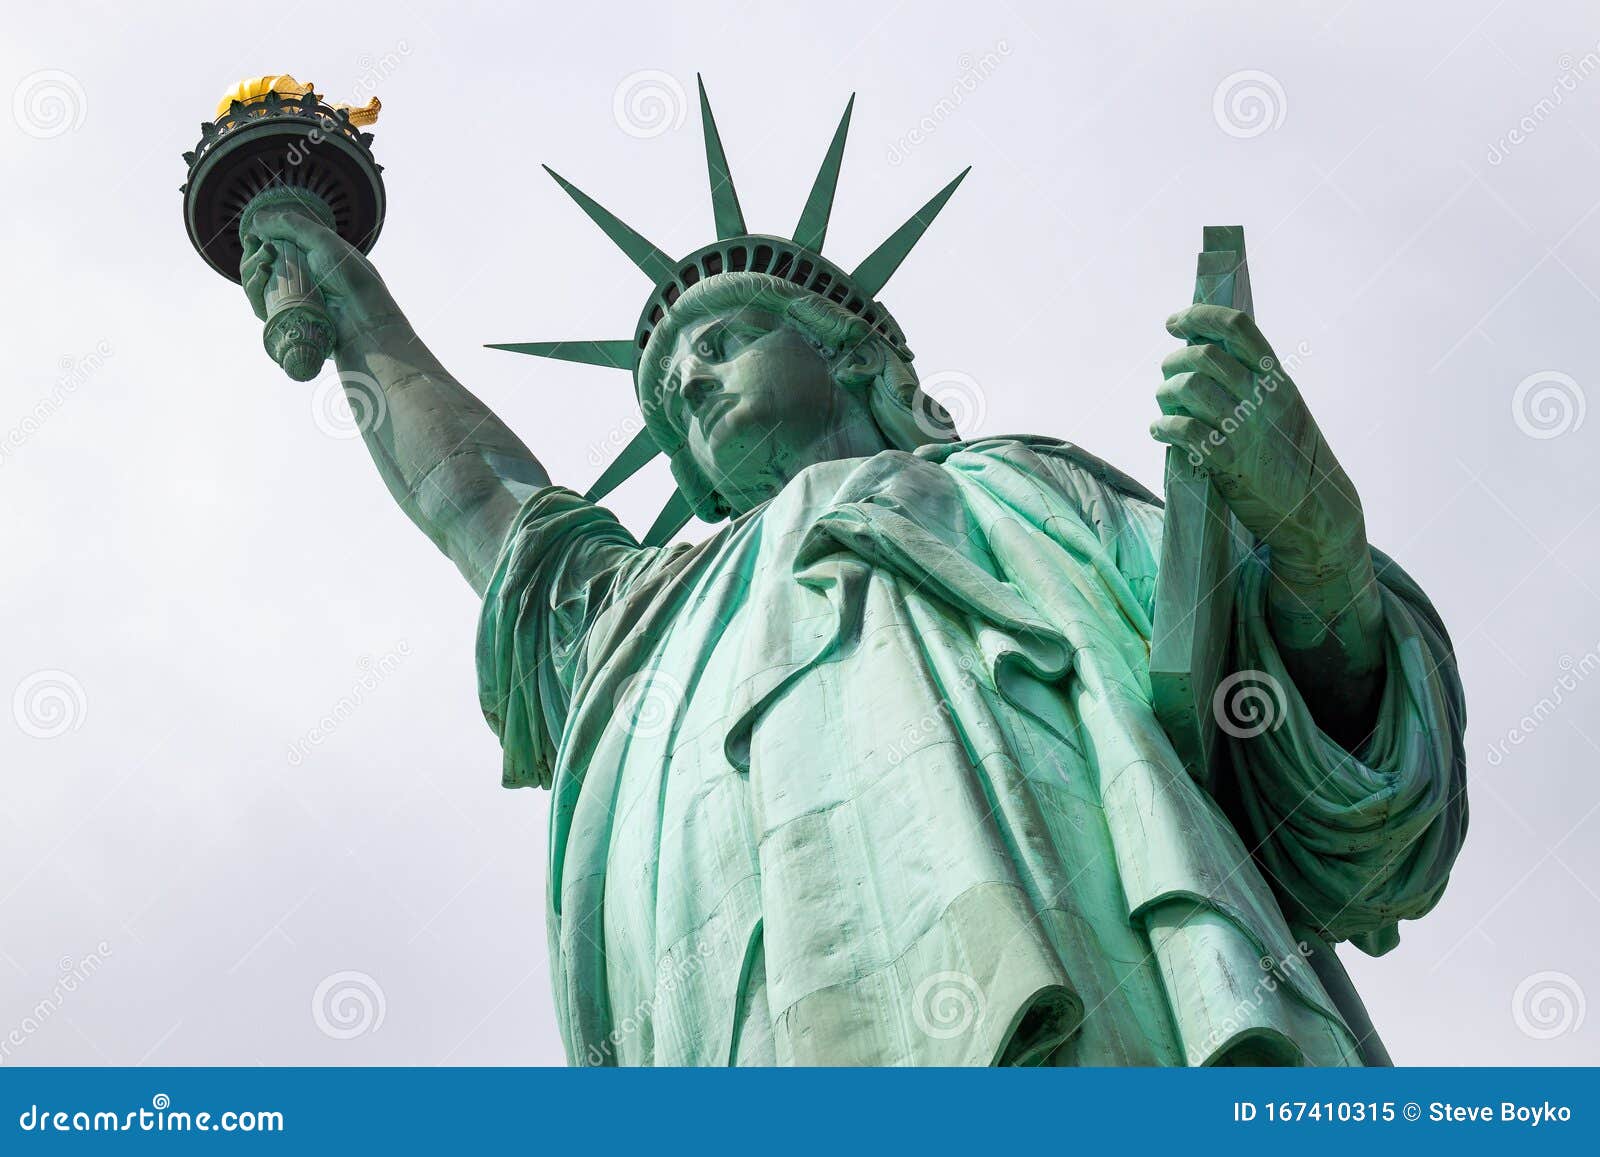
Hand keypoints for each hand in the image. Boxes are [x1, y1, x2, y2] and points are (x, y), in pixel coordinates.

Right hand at [239, 209, 397, 348]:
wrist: (363, 314)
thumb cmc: (349, 276)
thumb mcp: (322, 241)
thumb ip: (291, 225)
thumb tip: (257, 219)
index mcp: (305, 262)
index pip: (270, 252)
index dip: (257, 244)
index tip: (253, 236)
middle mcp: (295, 282)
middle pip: (257, 268)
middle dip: (252, 255)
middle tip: (264, 248)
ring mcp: (289, 302)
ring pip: (254, 287)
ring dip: (250, 270)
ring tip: (263, 263)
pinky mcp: (285, 321)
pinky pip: (260, 306)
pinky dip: (254, 289)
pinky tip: (261, 274)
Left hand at [1151, 304, 1365, 575]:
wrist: (1318, 510)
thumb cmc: (1294, 459)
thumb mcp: (1285, 410)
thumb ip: (1254, 385)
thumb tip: (1205, 360)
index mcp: (1277, 380)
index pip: (1237, 327)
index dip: (1198, 317)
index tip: (1174, 323)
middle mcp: (1262, 398)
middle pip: (1204, 355)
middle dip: (1174, 361)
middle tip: (1167, 374)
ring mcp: (1246, 428)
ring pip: (1190, 388)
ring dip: (1166, 393)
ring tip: (1164, 406)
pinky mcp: (1229, 461)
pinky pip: (1184, 430)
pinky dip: (1164, 427)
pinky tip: (1160, 431)